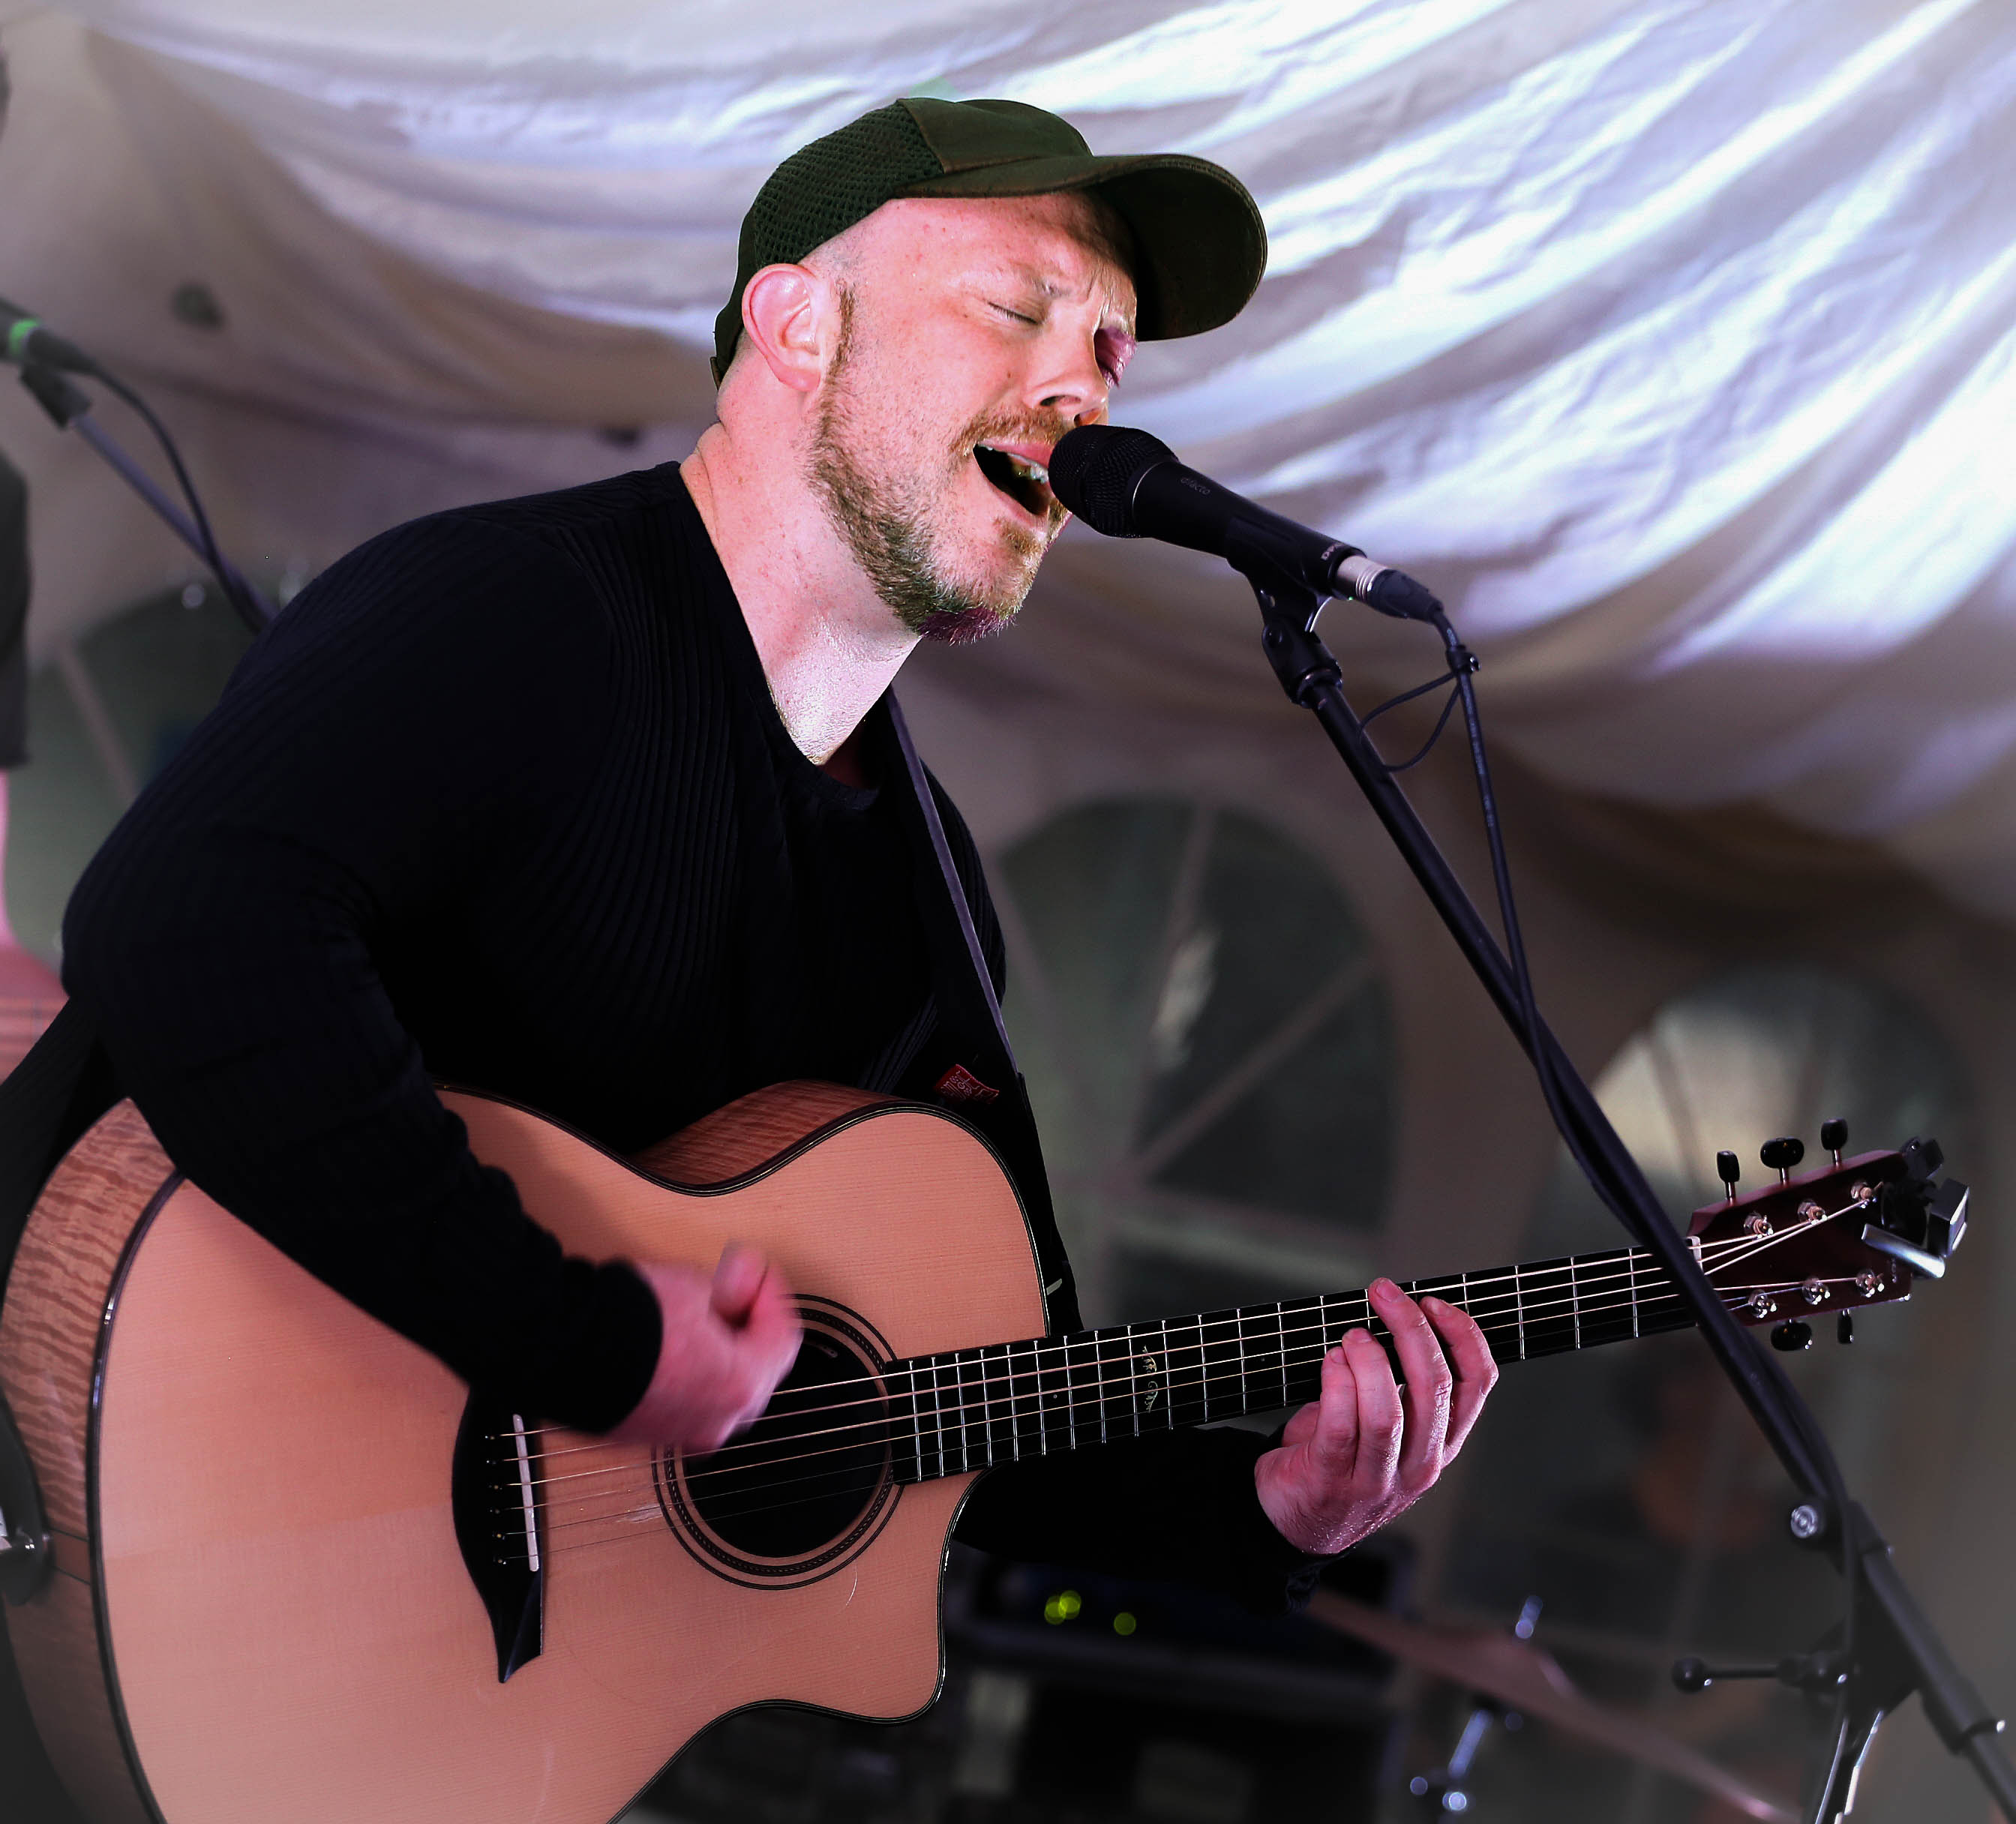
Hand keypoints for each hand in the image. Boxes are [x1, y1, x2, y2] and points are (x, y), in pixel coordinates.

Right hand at [607, 1246, 801, 1452]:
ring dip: (718, 1350)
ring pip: (718, 1388)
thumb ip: (729, 1293)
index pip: (782, 1335)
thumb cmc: (627, 1319)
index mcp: (741, 1386)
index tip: (757, 1270)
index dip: (772, 1292)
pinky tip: (671, 1341)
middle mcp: (717, 1421)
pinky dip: (688, 1373)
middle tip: (732, 1288)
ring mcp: (681, 1434)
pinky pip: (684, 1402)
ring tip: (697, 1310)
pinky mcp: (647, 1435)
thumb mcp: (695, 1285)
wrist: (562, 1348)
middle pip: (754, 1367)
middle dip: (748, 1324)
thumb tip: (730, 1294)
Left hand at [1255, 1278, 1497, 1555]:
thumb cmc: (1341, 1457)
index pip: (1477, 1385)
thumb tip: (1395, 1314)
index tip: (1435, 1302)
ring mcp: (1379, 1479)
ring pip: (1389, 1412)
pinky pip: (1341, 1427)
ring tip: (1352, 1335)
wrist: (1294, 1517)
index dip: (1463, 1336)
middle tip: (1384, 1294)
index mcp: (1442, 1445)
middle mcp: (1421, 1466)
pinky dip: (1337, 1385)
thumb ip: (1399, 1383)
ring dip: (1370, 1360)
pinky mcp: (1333, 1481)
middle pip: (1435, 1389)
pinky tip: (1330, 1361)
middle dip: (1411, 1329)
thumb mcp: (1388, 1425)